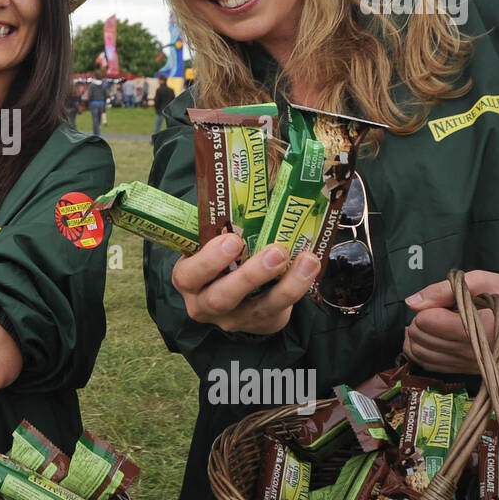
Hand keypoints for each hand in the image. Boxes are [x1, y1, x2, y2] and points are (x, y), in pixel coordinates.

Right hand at [171, 234, 320, 334]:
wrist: (231, 293)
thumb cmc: (219, 258)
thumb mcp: (209, 244)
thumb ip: (219, 224)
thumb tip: (248, 175)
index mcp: (188, 279)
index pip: (189, 275)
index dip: (209, 261)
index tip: (232, 240)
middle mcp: (205, 304)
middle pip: (221, 297)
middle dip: (249, 276)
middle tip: (275, 252)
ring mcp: (233, 318)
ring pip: (257, 308)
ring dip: (285, 285)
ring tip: (306, 260)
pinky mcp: (259, 323)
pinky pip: (279, 310)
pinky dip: (297, 288)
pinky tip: (311, 267)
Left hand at [402, 271, 498, 372]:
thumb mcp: (481, 281)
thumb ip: (443, 290)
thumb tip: (412, 302)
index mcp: (478, 330)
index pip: (427, 323)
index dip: (427, 309)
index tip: (440, 302)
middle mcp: (472, 353)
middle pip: (421, 340)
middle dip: (419, 322)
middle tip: (434, 310)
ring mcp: (470, 365)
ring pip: (422, 355)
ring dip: (417, 337)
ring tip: (429, 322)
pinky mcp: (469, 371)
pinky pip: (432, 366)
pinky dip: (423, 351)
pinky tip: (428, 336)